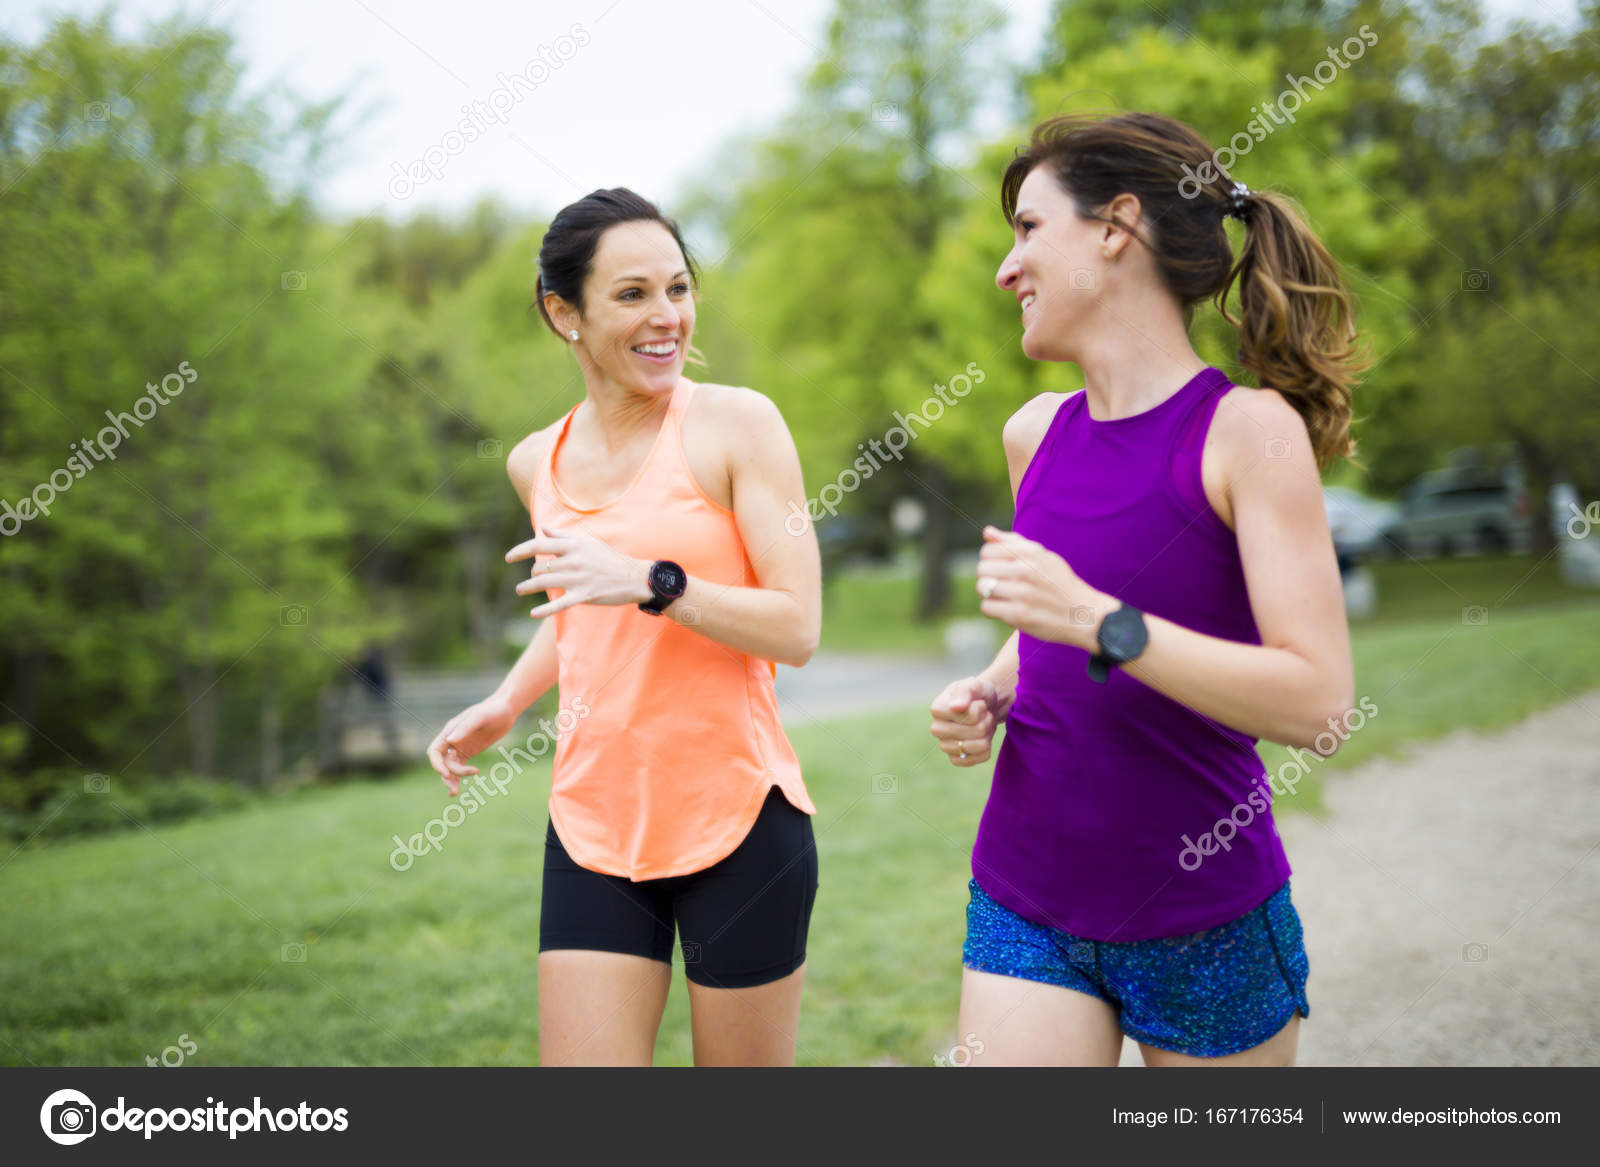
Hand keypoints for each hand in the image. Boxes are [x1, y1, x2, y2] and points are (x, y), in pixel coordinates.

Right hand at [426, 694, 516, 795]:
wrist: (506, 710)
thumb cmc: (492, 710)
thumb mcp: (479, 717)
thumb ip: (464, 729)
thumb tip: (450, 741)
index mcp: (450, 731)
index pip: (435, 751)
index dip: (437, 764)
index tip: (447, 775)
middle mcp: (452, 740)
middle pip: (442, 762)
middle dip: (446, 775)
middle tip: (454, 788)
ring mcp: (460, 747)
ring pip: (450, 767)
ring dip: (451, 779)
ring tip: (454, 793)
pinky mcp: (469, 751)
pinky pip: (460, 766)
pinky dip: (459, 776)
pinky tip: (460, 786)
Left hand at [507, 524, 651, 618]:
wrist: (634, 577)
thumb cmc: (609, 558)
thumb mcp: (587, 542)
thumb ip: (562, 535)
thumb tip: (542, 528)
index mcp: (573, 545)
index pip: (539, 545)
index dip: (520, 551)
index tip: (509, 558)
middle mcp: (573, 560)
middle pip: (540, 567)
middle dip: (531, 574)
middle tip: (531, 579)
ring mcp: (578, 578)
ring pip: (544, 583)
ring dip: (527, 588)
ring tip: (520, 590)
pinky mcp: (584, 595)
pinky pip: (559, 604)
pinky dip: (544, 610)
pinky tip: (533, 613)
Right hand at [929, 676, 1013, 766]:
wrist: (983, 707)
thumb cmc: (976, 694)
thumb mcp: (974, 685)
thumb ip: (965, 692)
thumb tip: (955, 706)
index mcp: (937, 709)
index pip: (969, 716)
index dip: (980, 709)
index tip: (977, 703)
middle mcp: (936, 729)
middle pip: (977, 731)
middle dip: (986, 720)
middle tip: (983, 714)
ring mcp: (945, 746)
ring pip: (980, 746)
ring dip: (987, 733)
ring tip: (983, 724)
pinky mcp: (956, 759)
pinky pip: (980, 758)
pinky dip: (987, 747)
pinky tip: (981, 738)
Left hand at [976, 525, 1111, 649]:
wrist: (1085, 614)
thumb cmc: (1061, 583)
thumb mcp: (1044, 557)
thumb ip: (1014, 542)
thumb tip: (986, 531)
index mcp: (1031, 554)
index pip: (988, 551)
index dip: (990, 560)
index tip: (1000, 567)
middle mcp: (1026, 571)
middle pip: (982, 569)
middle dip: (988, 576)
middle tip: (1001, 583)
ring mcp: (1022, 594)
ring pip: (982, 588)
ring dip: (989, 593)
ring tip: (1003, 595)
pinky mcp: (1018, 615)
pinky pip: (987, 607)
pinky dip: (993, 608)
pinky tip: (1006, 607)